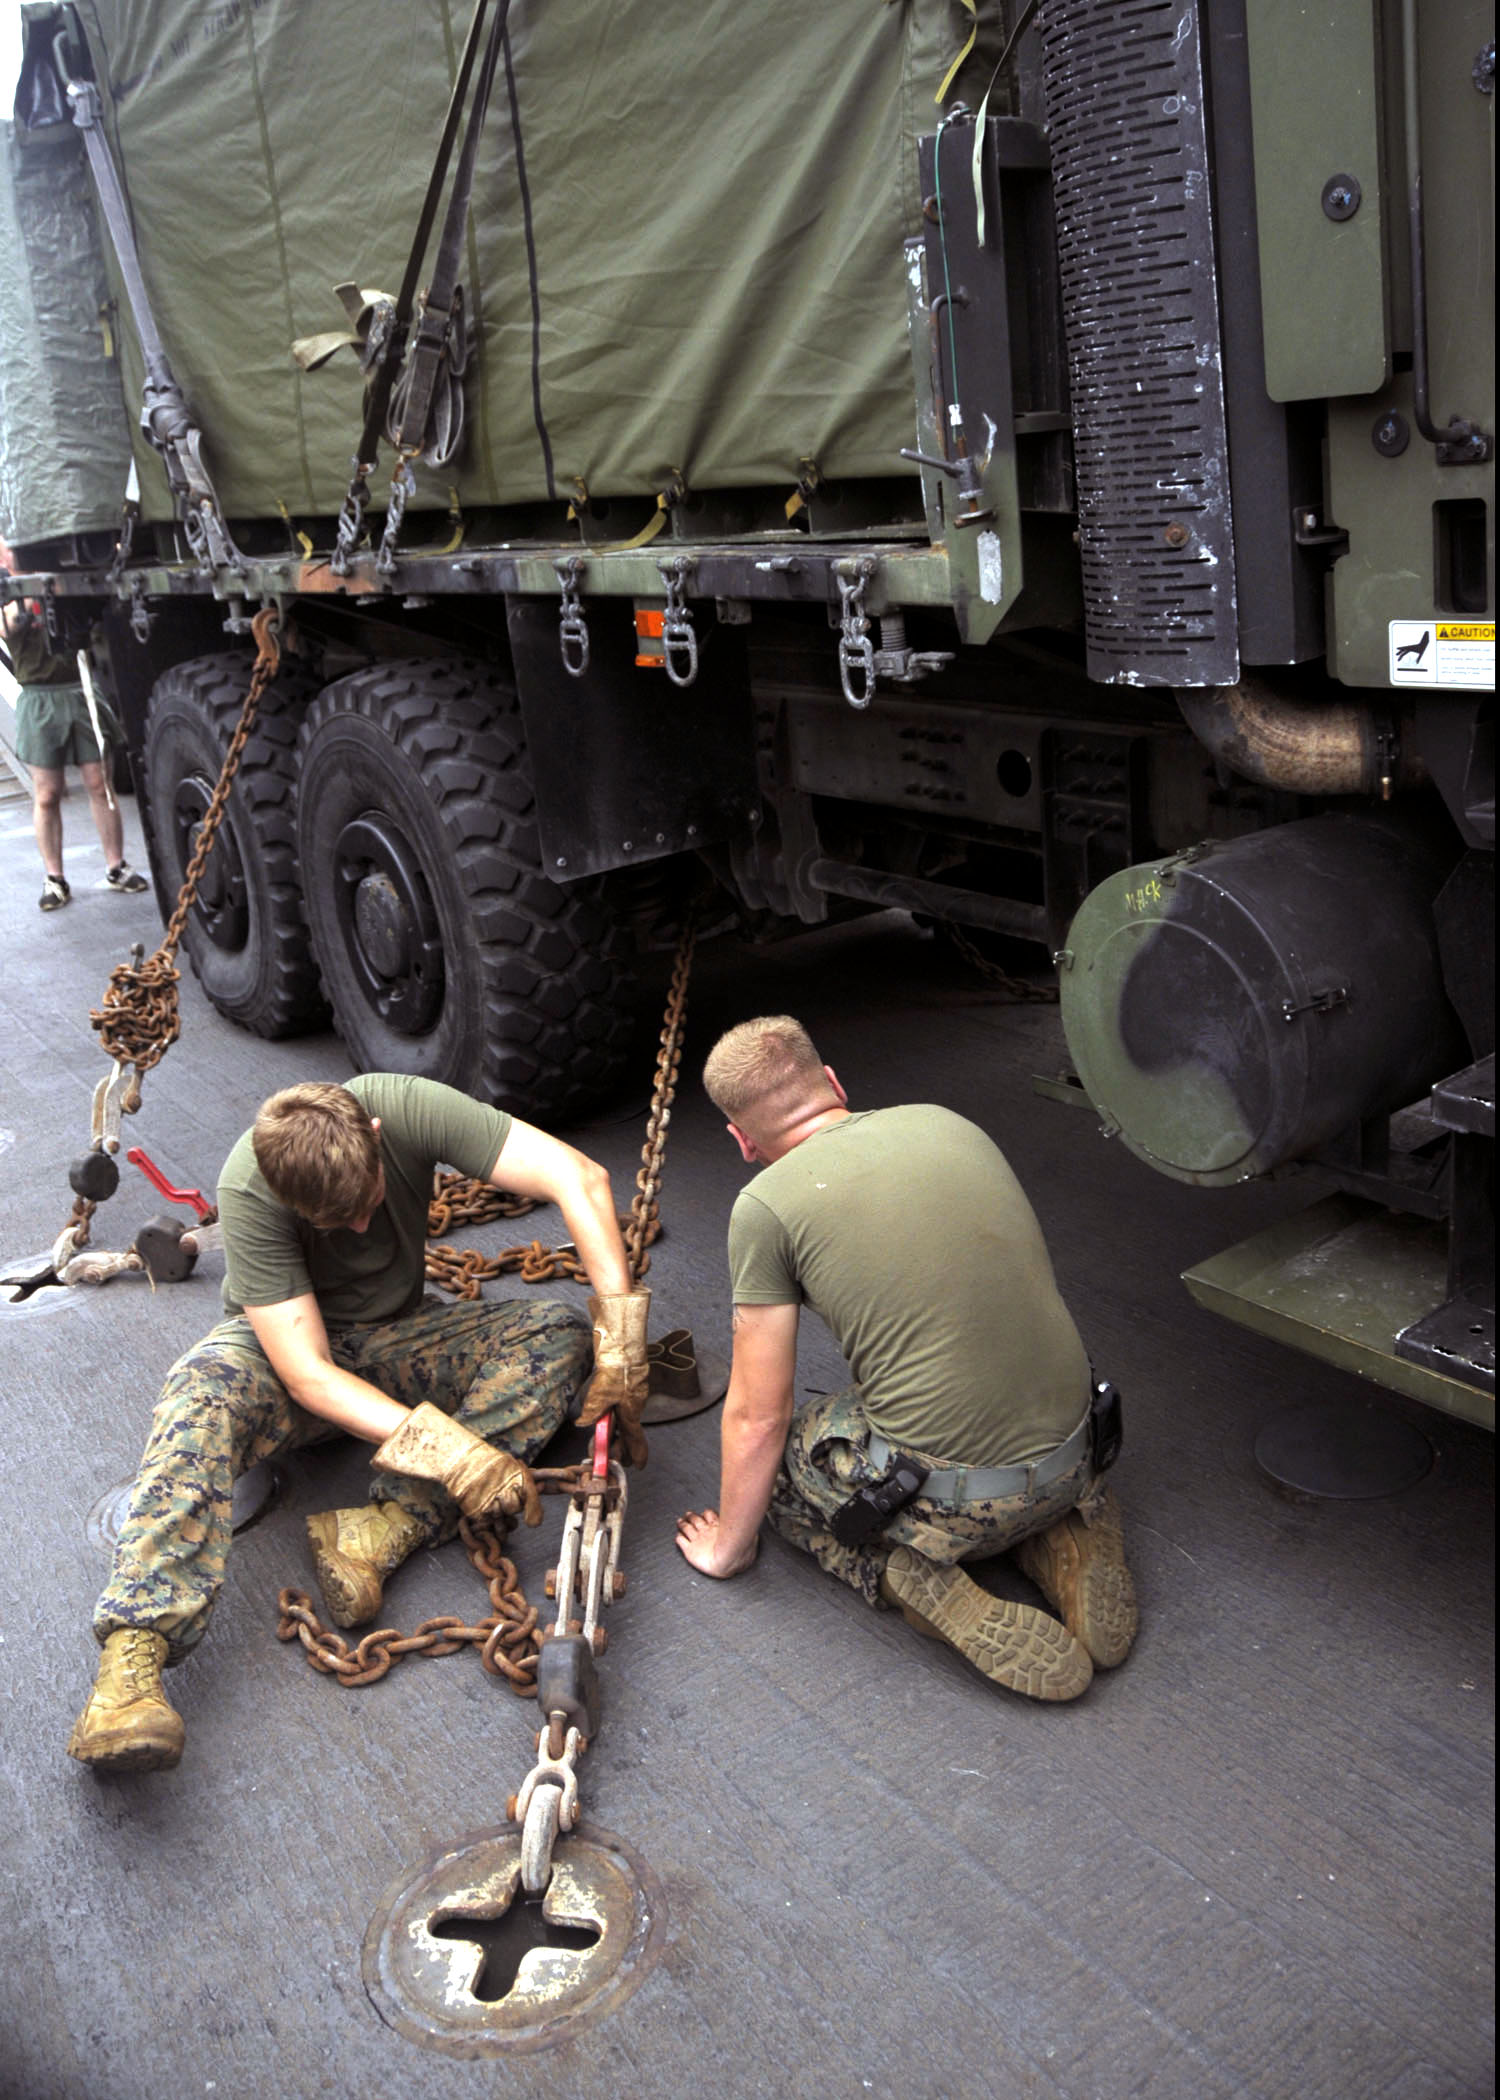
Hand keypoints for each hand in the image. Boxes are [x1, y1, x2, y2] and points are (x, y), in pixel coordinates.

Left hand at [578, 1289, 650, 1465]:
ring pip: (623, 1416)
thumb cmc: (617, 1365)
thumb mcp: (601, 1392)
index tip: (638, 1466)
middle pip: (627, 1430)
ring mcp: (630, 1391)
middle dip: (618, 1446)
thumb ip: (594, 1412)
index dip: (635, 1454)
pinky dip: (612, 1413)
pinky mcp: (623, 1380)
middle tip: (606, 1456)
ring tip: (599, 1439)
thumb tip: (585, 1424)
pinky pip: (619, 1403)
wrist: (622, 1337)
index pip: (634, 1438)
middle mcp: (634, 1402)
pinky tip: (604, 1411)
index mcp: (632, 1409)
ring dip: (612, 1430)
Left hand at [675, 1509, 759, 1578]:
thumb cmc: (739, 1550)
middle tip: (688, 1514)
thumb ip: (748, 1535)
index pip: (709, 1515)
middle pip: (695, 1519)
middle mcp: (706, 1531)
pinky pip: (680, 1541)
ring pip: (686, 1527)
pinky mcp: (689, 1550)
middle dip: (691, 1516)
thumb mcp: (747, 1538)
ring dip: (682, 1524)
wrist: (728, 1560)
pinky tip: (678, 1537)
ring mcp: (696, 1540)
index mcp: (717, 1526)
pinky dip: (679, 1538)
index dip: (706, 1514)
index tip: (704, 1514)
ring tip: (679, 1521)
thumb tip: (756, 1534)